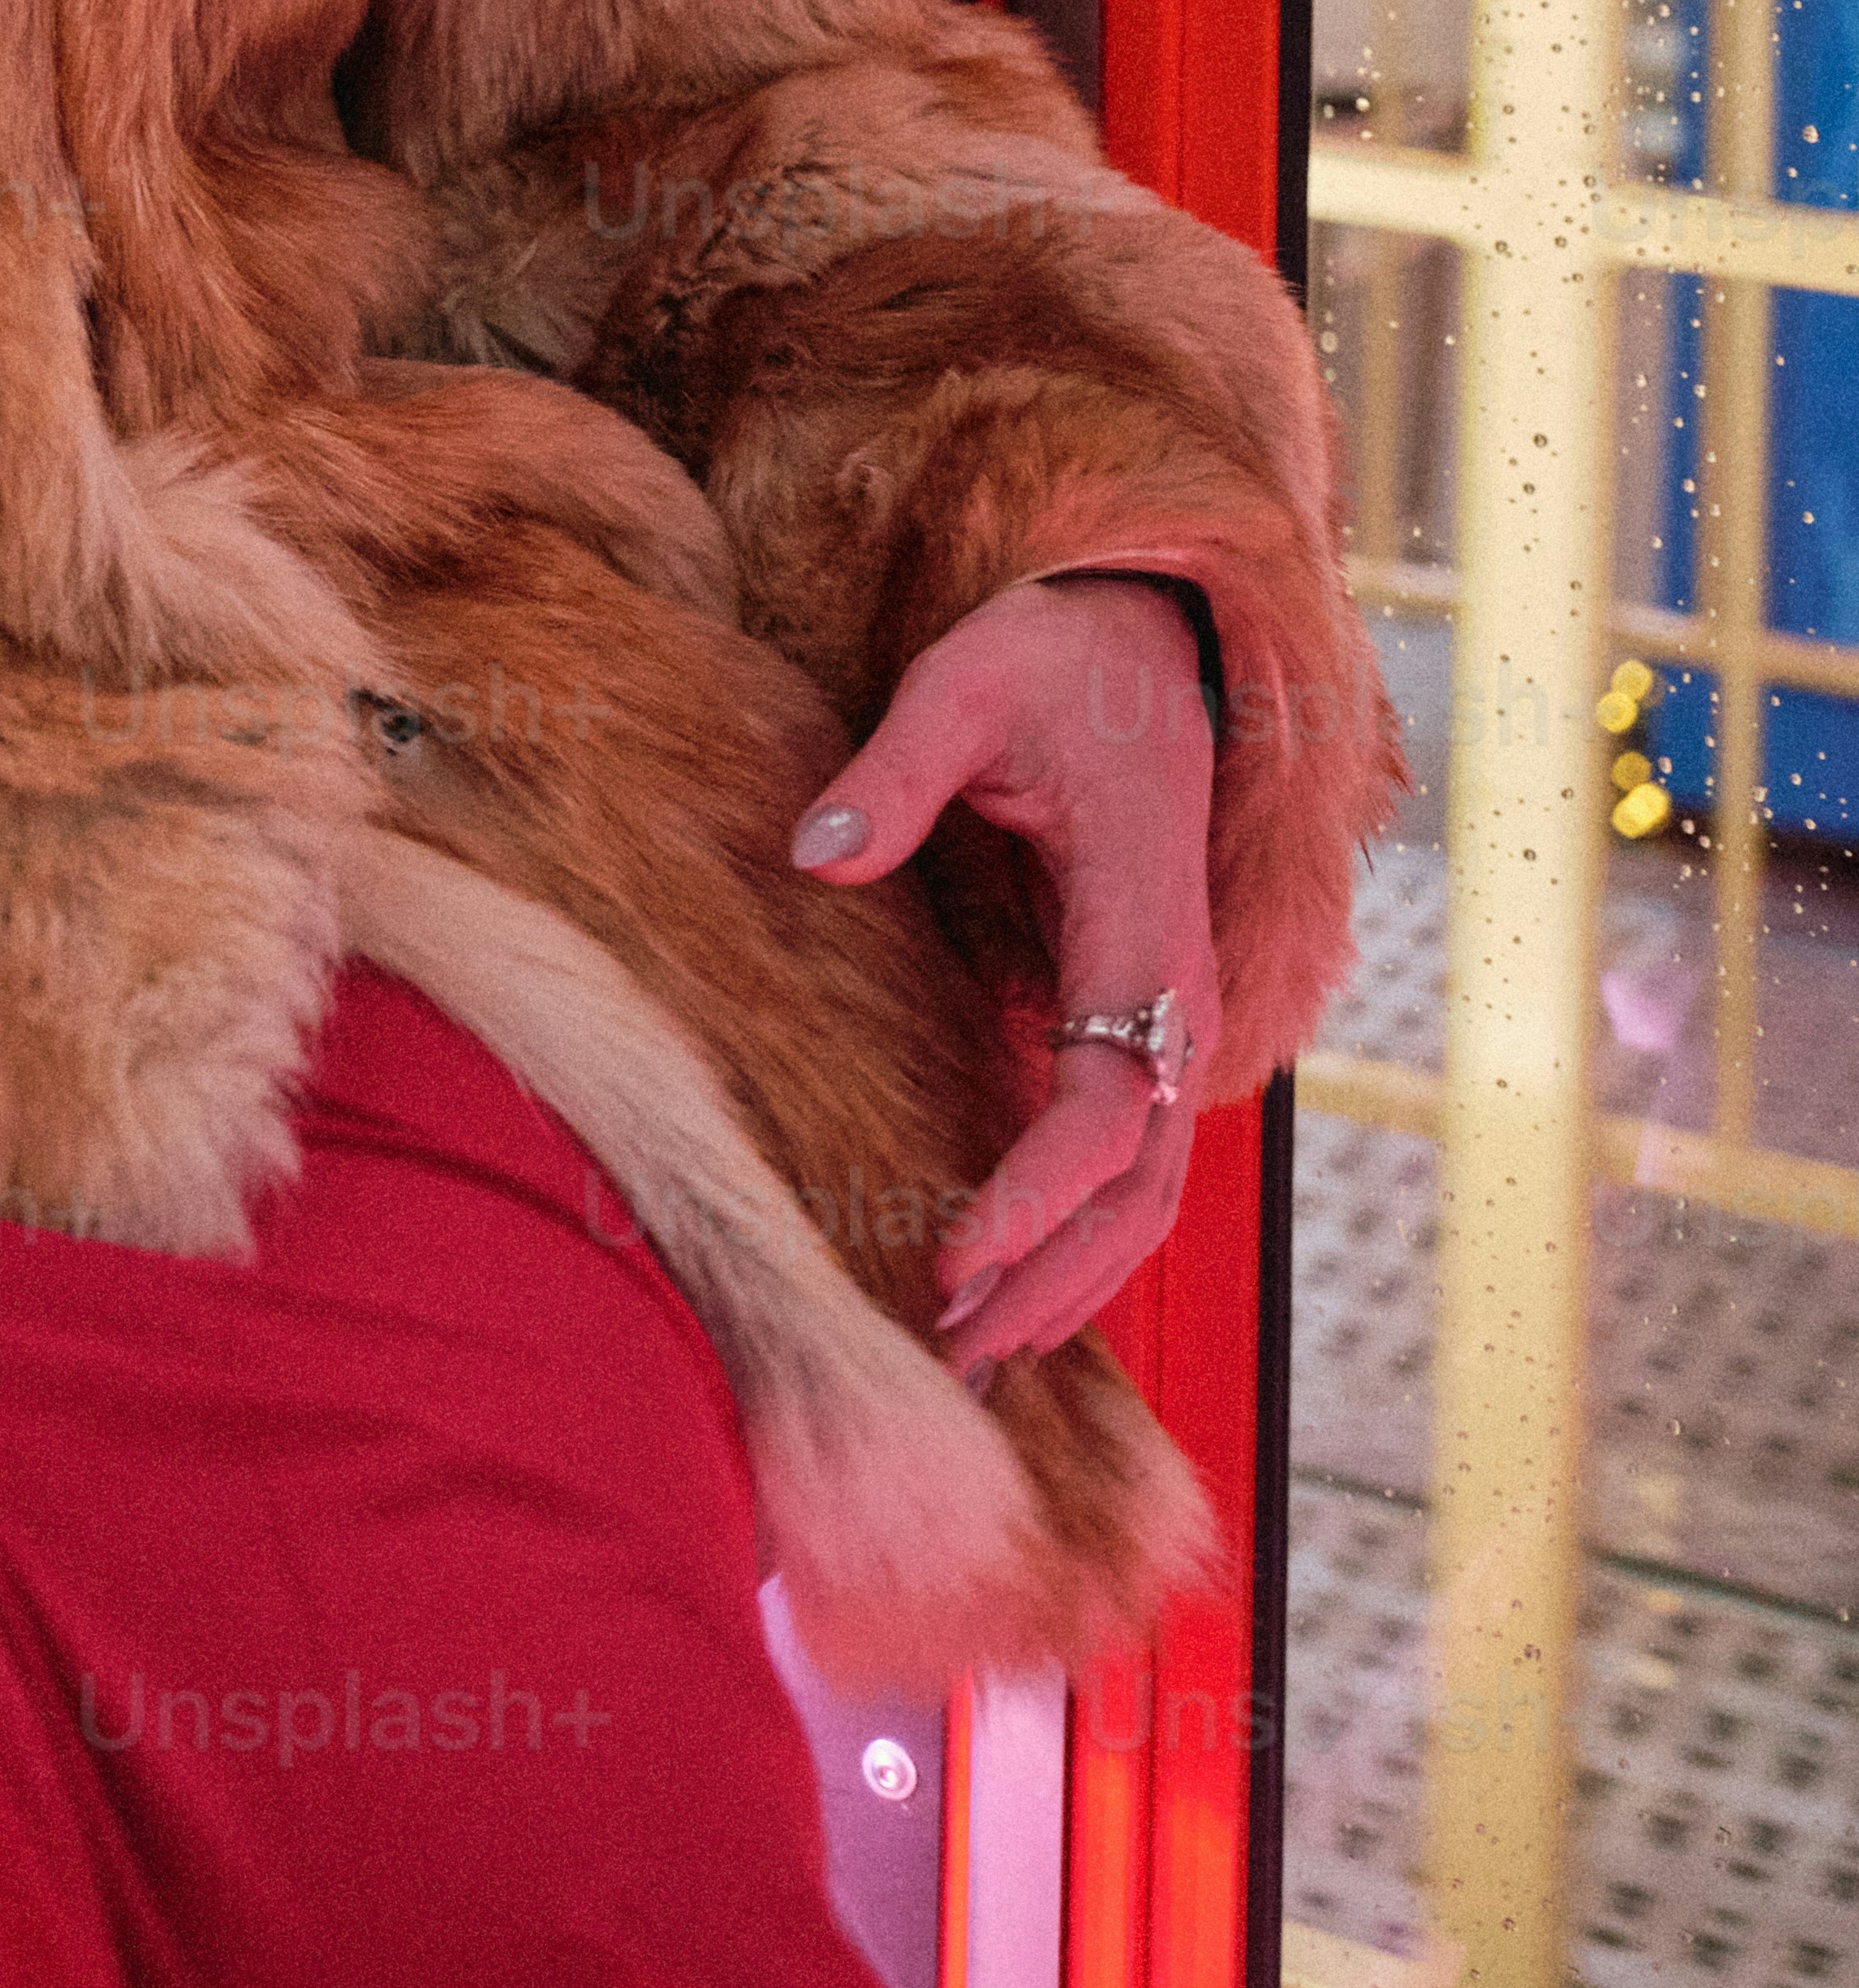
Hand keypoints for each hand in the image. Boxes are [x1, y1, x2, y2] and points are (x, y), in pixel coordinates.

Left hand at [791, 571, 1217, 1373]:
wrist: (1145, 636)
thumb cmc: (1054, 657)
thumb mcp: (968, 685)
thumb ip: (896, 768)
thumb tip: (811, 854)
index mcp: (1144, 926)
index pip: (1107, 1105)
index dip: (1038, 1193)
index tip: (954, 1254)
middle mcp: (1176, 991)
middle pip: (1139, 1184)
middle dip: (1052, 1277)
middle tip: (943, 1342)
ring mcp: (1165, 1013)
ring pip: (1143, 1188)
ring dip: (1066, 1276)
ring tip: (967, 1351)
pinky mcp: (1133, 1018)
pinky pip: (1117, 1151)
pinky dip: (1071, 1229)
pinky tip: (999, 1279)